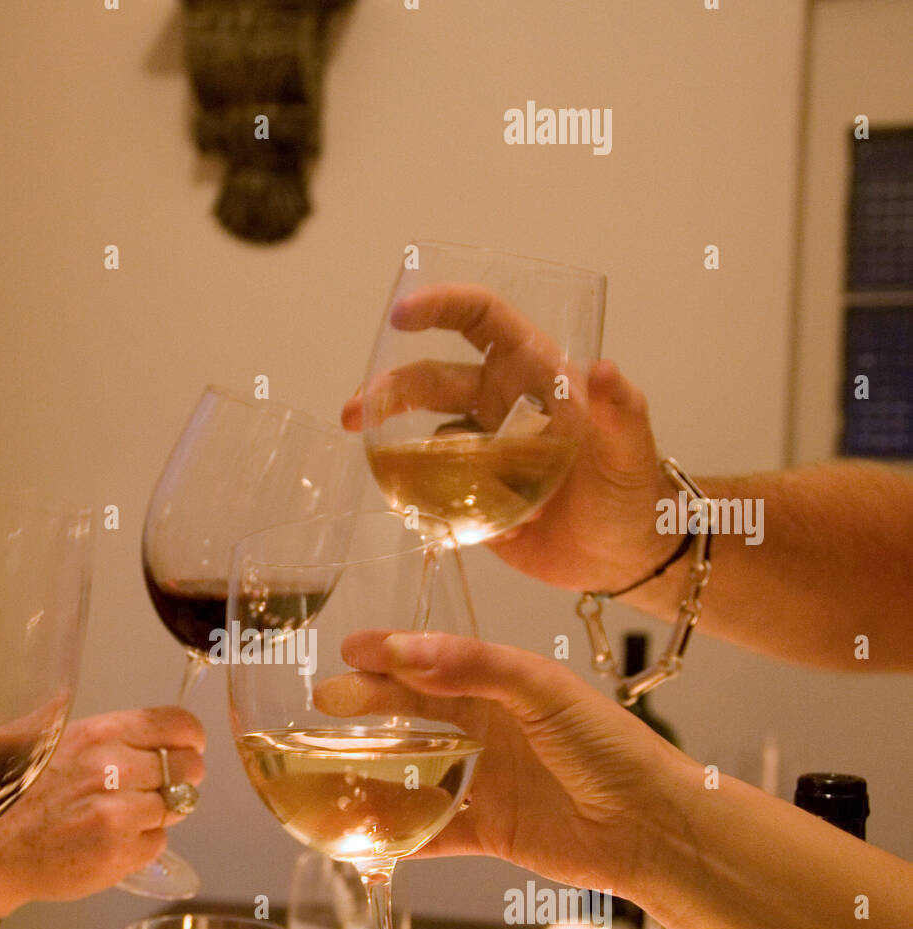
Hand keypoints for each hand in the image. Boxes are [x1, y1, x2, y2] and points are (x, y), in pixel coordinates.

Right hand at [0, 707, 205, 913]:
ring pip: (177, 806)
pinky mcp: (120, 853)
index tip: (187, 748)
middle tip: (153, 788)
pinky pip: (159, 842)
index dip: (190, 739)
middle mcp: (113, 769)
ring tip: (121, 816)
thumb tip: (97, 702)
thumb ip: (81, 722)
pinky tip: (109, 840)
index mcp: (100, 734)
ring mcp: (119, 814)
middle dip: (179, 778)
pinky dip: (142, 843)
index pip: (179, 725)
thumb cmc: (11, 795)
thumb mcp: (38, 738)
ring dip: (158, 813)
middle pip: (189, 767)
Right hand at [316, 630, 694, 897]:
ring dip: (371, 772)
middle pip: (412, 714)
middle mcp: (489, 730)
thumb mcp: (542, 690)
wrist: (652, 828)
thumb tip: (403, 652)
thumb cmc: (609, 748)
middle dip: (366, 707)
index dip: (388, 654)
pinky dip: (396, 835)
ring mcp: (486, 781)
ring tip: (325, 770)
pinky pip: (429, 831)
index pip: (431, 662)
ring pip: (413, 773)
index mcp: (503, 686)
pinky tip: (360, 835)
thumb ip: (474, 667)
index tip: (346, 649)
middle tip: (321, 704)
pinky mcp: (488, 832)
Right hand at [342, 284, 674, 593]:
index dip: (442, 308)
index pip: (482, 322)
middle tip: (355, 413)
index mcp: (534, 375)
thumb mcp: (632, 448)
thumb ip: (620, 410)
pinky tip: (398, 501)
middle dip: (389, 390)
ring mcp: (480, 454)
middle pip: (431, 380)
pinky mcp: (469, 500)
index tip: (402, 315)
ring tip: (367, 456)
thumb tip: (604, 371)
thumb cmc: (633, 491)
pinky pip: (428, 491)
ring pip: (421, 437)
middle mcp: (499, 406)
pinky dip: (408, 493)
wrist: (624, 559)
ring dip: (388, 442)